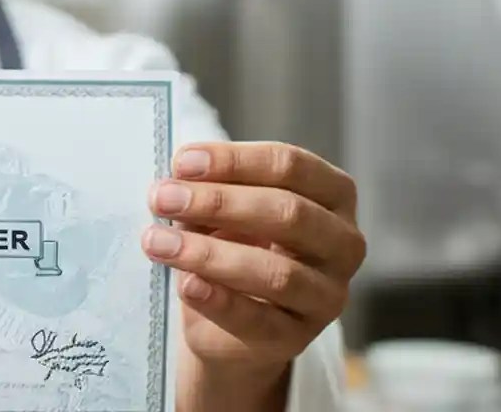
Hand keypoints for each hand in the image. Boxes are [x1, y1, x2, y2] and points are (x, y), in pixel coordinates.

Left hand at [141, 142, 365, 408]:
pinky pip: (259, 320)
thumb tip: (175, 185)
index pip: (291, 166)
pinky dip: (218, 300)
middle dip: (218, 203)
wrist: (232, 322)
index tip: (181, 162)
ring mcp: (327, 295)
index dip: (235, 161)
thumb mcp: (223, 212)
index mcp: (333, 194)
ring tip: (157, 242)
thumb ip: (208, 194)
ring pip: (276, 273)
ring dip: (208, 254)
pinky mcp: (298, 338)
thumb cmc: (235, 244)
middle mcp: (343, 243)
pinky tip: (186, 284)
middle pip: (288, 213)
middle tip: (161, 198)